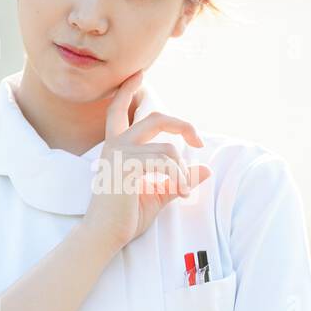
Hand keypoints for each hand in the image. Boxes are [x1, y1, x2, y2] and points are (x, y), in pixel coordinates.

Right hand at [83, 70, 211, 252]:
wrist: (104, 236)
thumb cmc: (124, 218)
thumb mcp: (157, 195)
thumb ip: (178, 180)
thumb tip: (206, 169)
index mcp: (116, 147)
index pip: (118, 110)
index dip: (128, 90)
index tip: (139, 74)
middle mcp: (116, 145)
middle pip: (155, 117)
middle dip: (182, 124)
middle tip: (199, 140)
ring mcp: (120, 153)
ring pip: (168, 147)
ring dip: (183, 169)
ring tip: (183, 189)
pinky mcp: (127, 165)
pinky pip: (167, 161)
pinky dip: (180, 177)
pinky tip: (181, 192)